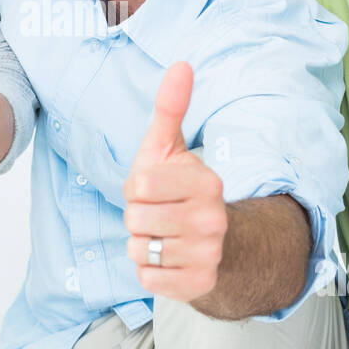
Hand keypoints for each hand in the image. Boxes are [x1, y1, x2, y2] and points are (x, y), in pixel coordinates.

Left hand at [123, 62, 226, 301]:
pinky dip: (148, 271)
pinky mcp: (200, 284)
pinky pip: (147, 279)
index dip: (136, 189)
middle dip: (137, 218)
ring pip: (139, 250)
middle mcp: (213, 218)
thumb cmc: (178, 188)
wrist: (213, 243)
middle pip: (135, 220)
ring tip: (163, 236)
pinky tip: (167, 260)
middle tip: (157, 215)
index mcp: (207, 182)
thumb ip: (171, 107)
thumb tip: (180, 64)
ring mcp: (210, 254)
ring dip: (142, 245)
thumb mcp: (170, 147)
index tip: (154, 190)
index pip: (139, 186)